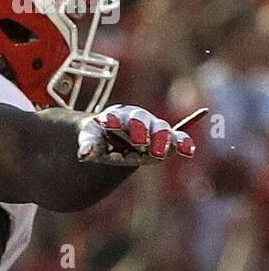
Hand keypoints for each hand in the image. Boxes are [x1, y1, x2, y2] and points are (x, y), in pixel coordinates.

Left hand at [76, 104, 197, 165]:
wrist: (116, 138)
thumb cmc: (102, 138)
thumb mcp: (91, 140)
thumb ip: (88, 146)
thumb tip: (83, 154)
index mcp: (117, 116)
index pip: (116, 117)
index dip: (114, 121)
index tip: (108, 124)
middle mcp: (137, 118)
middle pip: (140, 120)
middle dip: (140, 131)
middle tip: (139, 143)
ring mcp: (153, 127)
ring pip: (161, 129)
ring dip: (161, 139)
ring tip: (160, 153)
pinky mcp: (166, 139)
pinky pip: (178, 138)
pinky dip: (183, 143)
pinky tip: (188, 152)